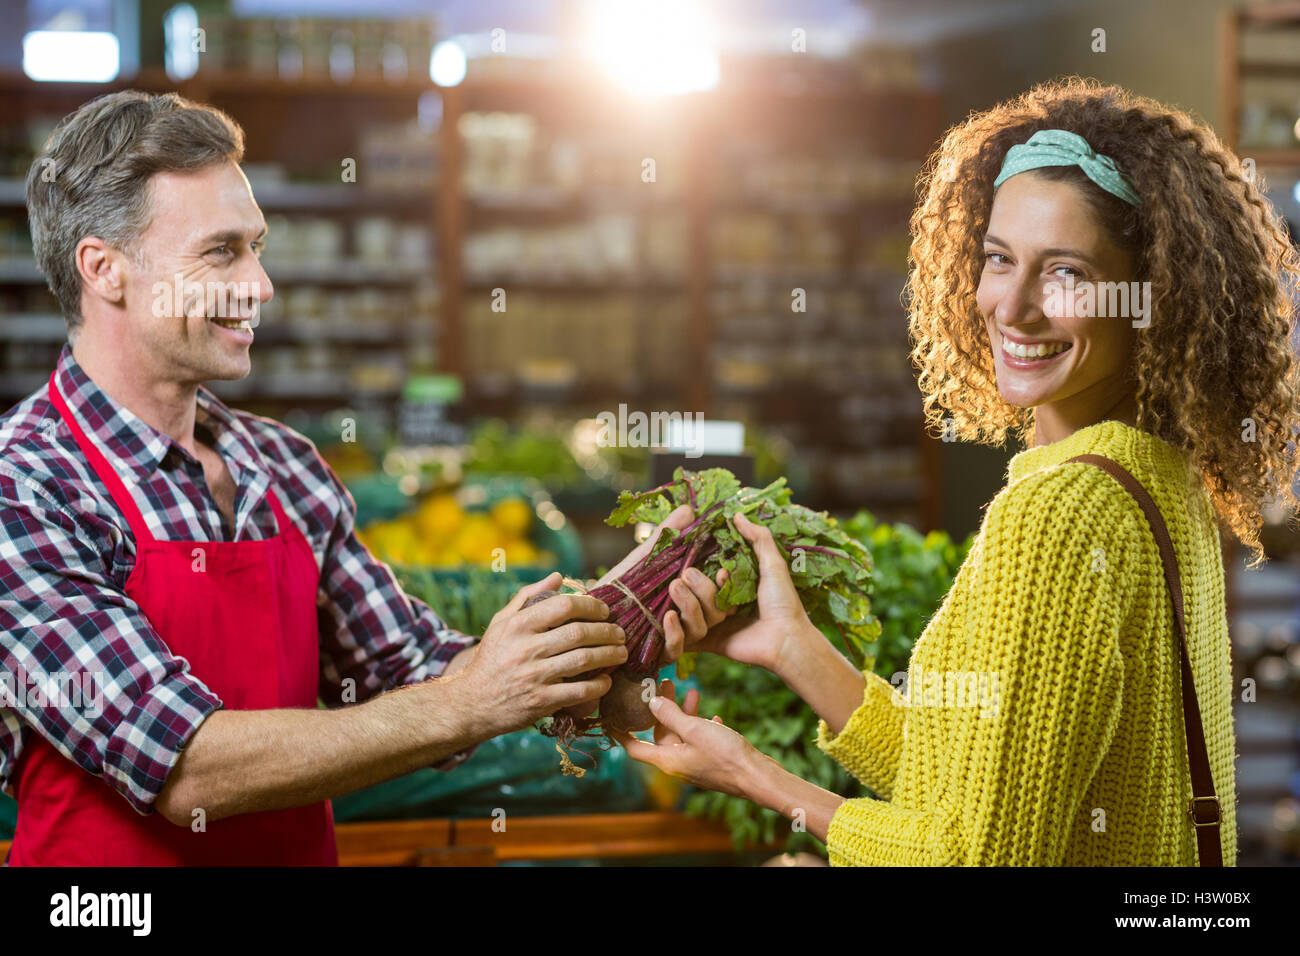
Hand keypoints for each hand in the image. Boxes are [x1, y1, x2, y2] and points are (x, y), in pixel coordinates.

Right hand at [453, 572, 626, 737]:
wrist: (470, 704)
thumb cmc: (490, 659)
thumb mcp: (501, 623)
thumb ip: (528, 597)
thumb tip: (559, 576)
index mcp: (517, 625)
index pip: (563, 606)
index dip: (590, 605)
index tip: (604, 610)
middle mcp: (526, 648)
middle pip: (579, 633)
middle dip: (607, 631)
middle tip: (620, 633)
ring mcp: (534, 676)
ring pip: (584, 660)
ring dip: (609, 655)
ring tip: (621, 652)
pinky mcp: (541, 702)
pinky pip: (579, 692)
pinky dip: (598, 685)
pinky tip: (606, 680)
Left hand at [596, 504, 732, 665]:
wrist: (594, 608)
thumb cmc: (625, 583)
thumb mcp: (647, 555)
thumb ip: (669, 534)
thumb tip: (689, 509)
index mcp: (696, 596)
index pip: (723, 593)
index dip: (729, 585)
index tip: (724, 570)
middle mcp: (692, 618)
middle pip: (717, 612)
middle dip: (707, 591)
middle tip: (687, 573)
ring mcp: (678, 637)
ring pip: (701, 629)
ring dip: (691, 607)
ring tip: (674, 586)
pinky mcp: (660, 653)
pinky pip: (677, 649)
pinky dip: (675, 633)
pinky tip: (667, 617)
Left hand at [611, 679, 764, 799]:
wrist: (758, 777)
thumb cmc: (725, 755)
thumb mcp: (695, 729)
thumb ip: (671, 715)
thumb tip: (652, 702)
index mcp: (667, 760)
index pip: (635, 748)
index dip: (621, 734)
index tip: (612, 717)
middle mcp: (678, 764)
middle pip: (661, 735)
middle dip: (660, 710)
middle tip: (663, 684)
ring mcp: (696, 764)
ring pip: (682, 735)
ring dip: (684, 713)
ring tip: (691, 690)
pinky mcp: (712, 762)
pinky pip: (700, 741)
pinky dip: (702, 726)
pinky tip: (713, 715)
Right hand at [690, 511, 817, 673]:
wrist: (785, 639)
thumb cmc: (783, 602)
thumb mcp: (773, 565)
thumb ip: (758, 538)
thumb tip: (736, 513)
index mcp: (731, 585)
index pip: (705, 569)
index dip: (704, 567)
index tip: (718, 570)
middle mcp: (717, 603)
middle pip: (692, 589)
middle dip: (696, 585)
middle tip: (693, 580)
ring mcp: (710, 624)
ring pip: (687, 609)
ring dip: (691, 603)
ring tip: (692, 598)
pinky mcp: (706, 643)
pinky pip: (683, 636)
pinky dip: (675, 628)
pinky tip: (674, 614)